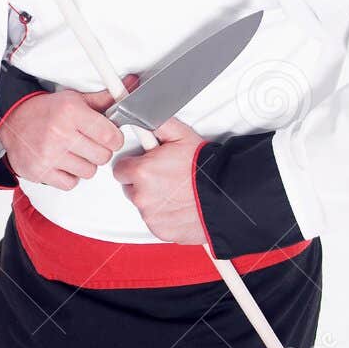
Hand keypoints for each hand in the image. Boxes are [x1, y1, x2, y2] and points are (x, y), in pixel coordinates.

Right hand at [1, 75, 138, 189]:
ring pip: (89, 172)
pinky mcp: (41, 172)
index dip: (113, 138)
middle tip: (88, 143)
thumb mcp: (74, 99)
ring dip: (84, 164)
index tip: (108, 136)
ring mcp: (49, 155)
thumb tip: (130, 85)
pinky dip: (69, 176)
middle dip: (99, 151)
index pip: (112, 137)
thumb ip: (104, 99)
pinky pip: (71, 183)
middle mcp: (60, 134)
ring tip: (73, 152)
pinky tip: (62, 163)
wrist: (12, 121)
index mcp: (71, 112)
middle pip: (103, 157)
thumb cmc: (45, 111)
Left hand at [113, 117, 203, 242]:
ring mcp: (151, 216)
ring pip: (143, 205)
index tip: (146, 165)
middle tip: (165, 177)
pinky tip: (180, 206)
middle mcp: (142, 196)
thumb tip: (143, 116)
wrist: (228, 195)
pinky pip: (155, 221)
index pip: (120, 169)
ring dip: (154, 199)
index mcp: (141, 172)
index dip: (135, 165)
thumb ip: (157, 125)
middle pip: (130, 188)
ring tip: (176, 192)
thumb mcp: (181, 135)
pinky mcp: (161, 231)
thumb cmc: (206, 168)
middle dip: (143, 183)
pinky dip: (165, 216)